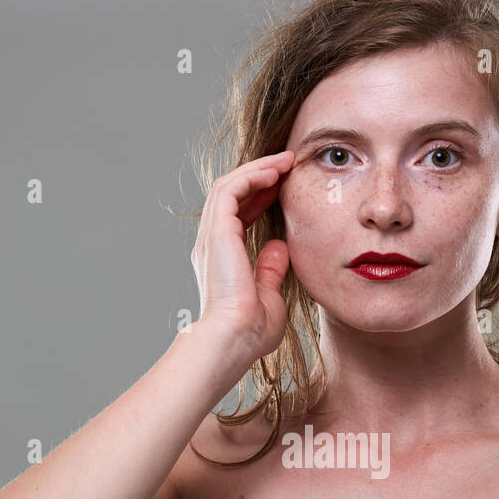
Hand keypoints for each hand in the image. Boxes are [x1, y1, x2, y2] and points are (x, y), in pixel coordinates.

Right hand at [191, 149, 294, 362]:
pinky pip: (231, 190)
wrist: (234, 338)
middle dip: (259, 175)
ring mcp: (211, 237)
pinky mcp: (217, 232)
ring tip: (285, 160)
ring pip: (229, 186)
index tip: (283, 186)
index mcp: (221, 259)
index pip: (238, 214)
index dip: (260, 196)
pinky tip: (275, 171)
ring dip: (257, 169)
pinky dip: (252, 176)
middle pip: (231, 194)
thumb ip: (270, 270)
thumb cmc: (251, 331)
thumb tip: (279, 246)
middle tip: (287, 163)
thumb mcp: (268, 296)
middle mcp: (211, 245)